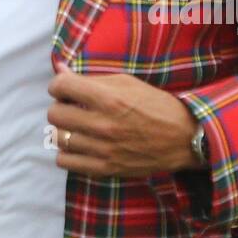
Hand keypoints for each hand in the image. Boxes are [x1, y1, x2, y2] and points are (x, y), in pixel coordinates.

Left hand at [47, 65, 197, 177]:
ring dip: (64, 130)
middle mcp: (103, 124)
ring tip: (78, 127)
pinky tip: (80, 145)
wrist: (183, 138)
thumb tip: (60, 68)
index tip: (67, 88)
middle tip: (73, 107)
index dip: (59, 84)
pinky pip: (65, 162)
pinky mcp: (105, 169)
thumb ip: (92, 78)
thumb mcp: (127, 83)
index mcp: (109, 98)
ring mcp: (103, 149)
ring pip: (58, 138)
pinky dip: (67, 153)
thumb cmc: (156, 105)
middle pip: (54, 113)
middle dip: (61, 106)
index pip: (61, 86)